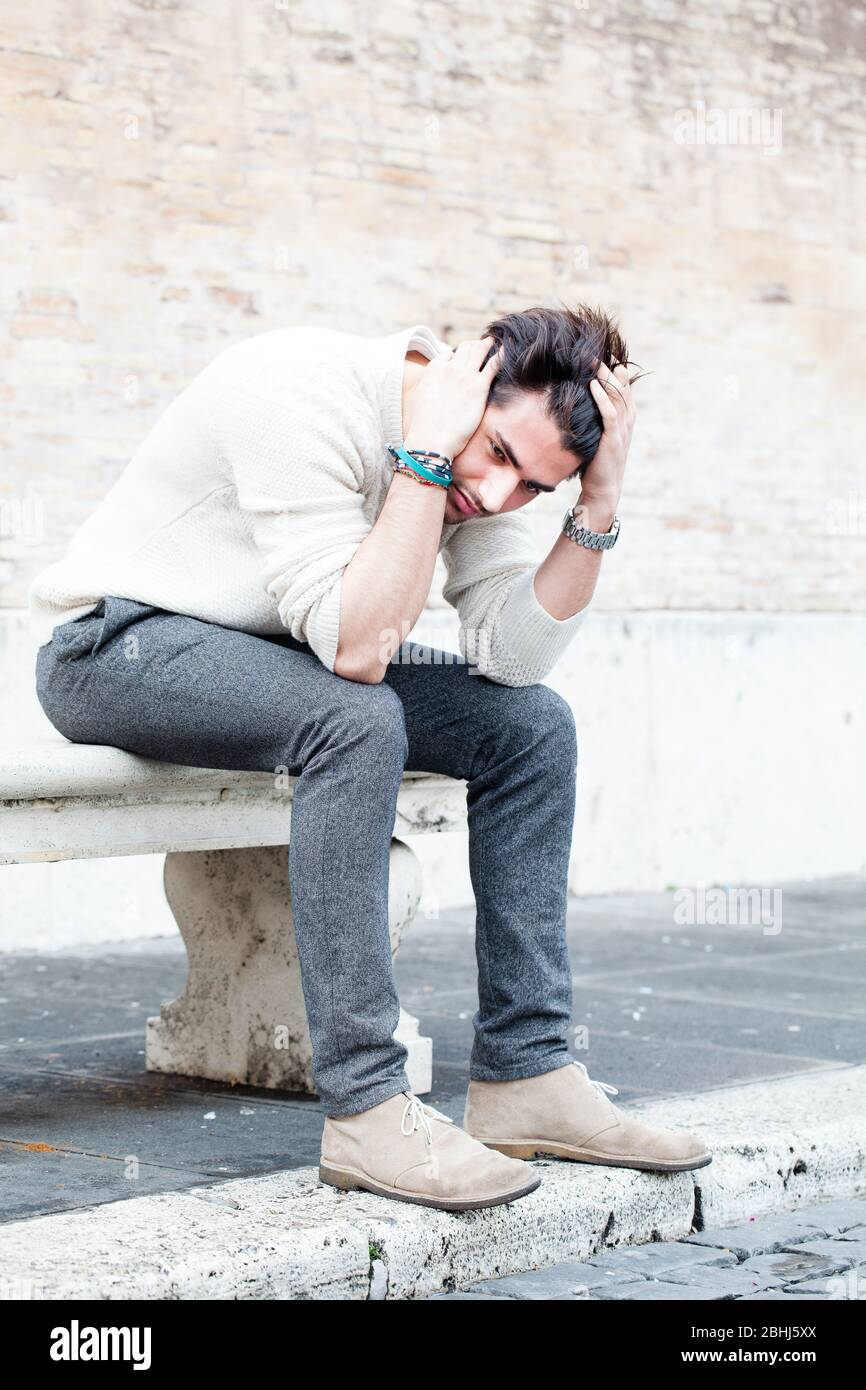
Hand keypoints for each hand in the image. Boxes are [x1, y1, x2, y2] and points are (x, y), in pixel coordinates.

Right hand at [403, 336, 500, 460]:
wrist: (431, 439)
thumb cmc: (425, 426)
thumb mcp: (421, 399)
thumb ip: (431, 387)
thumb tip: (436, 389)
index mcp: (433, 369)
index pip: (449, 354)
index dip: (459, 355)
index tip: (466, 360)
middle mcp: (449, 368)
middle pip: (466, 347)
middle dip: (476, 345)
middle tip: (485, 347)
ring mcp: (465, 376)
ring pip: (479, 349)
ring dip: (489, 345)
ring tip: (497, 342)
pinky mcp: (479, 387)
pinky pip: (494, 363)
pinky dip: (502, 354)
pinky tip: (508, 350)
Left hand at [581, 361, 635, 507]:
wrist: (603, 488)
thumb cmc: (596, 462)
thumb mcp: (598, 434)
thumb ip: (596, 416)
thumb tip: (581, 398)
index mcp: (626, 418)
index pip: (624, 387)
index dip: (614, 370)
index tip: (599, 354)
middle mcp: (627, 420)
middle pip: (622, 387)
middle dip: (608, 368)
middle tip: (592, 352)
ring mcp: (622, 430)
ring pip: (618, 396)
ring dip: (605, 377)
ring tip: (592, 361)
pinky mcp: (613, 439)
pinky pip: (610, 413)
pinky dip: (603, 397)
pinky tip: (593, 384)